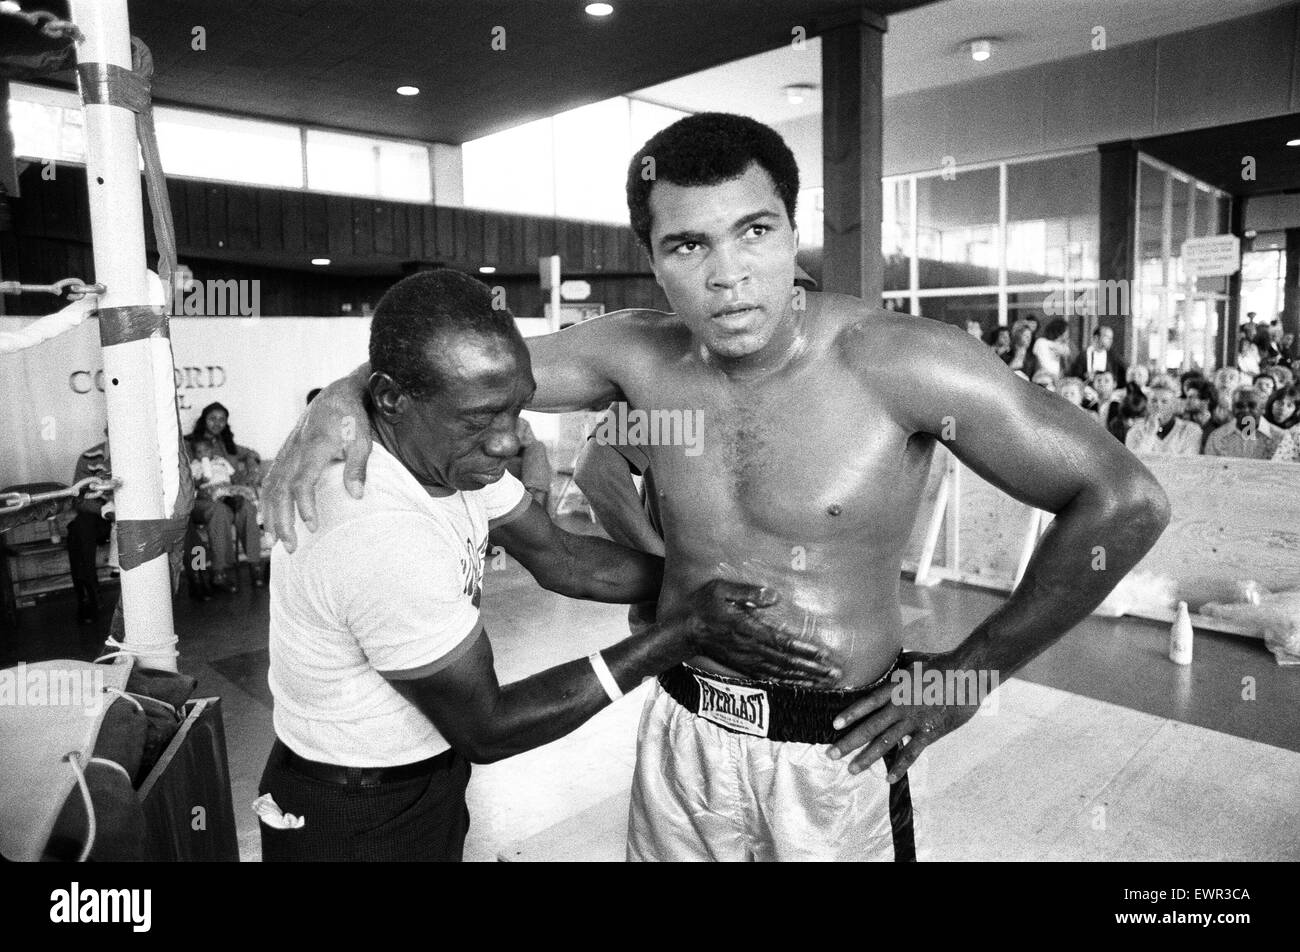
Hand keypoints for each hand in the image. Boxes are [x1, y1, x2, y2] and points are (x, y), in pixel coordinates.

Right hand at [262, 379, 372, 551]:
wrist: (335, 397)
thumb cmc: (351, 419)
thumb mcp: (362, 440)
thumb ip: (357, 467)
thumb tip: (357, 495)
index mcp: (314, 448)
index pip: (302, 482)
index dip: (304, 506)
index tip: (312, 526)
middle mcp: (294, 452)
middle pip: (280, 491)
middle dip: (282, 521)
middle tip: (291, 547)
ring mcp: (286, 453)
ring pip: (270, 488)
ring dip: (271, 516)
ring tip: (276, 541)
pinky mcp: (284, 455)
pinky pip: (268, 481)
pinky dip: (265, 502)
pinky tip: (268, 520)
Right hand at [684, 579, 841, 686]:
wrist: (683, 631)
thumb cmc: (702, 605)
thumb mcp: (721, 590)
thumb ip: (747, 593)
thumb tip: (774, 596)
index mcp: (748, 630)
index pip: (782, 643)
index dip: (805, 651)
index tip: (825, 655)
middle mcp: (750, 649)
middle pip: (787, 662)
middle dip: (813, 668)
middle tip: (836, 673)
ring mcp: (747, 661)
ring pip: (781, 673)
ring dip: (805, 678)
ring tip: (826, 681)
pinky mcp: (743, 667)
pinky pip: (769, 678)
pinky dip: (788, 682)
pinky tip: (802, 684)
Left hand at [827, 651, 984, 781]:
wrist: (967, 675)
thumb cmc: (941, 665)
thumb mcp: (913, 662)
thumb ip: (897, 667)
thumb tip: (886, 663)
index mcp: (895, 689)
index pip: (867, 703)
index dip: (850, 714)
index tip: (834, 725)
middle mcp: (900, 707)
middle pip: (870, 727)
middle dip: (848, 742)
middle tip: (831, 754)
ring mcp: (913, 722)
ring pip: (885, 743)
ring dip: (867, 758)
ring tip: (851, 769)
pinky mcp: (929, 733)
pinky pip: (911, 753)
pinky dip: (900, 767)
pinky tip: (888, 778)